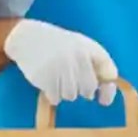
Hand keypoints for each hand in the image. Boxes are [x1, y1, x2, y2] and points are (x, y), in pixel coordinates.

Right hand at [3, 19, 117, 105]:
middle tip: (72, 80)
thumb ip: (98, 64)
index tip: (103, 99)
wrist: (28, 37)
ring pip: (72, 96)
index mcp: (90, 48)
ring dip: (66, 92)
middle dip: (83, 90)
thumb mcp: (82, 46)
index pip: (109, 73)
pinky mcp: (45, 77)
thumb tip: (108, 91)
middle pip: (89, 89)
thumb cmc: (60, 45)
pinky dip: (53, 94)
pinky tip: (48, 81)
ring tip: (58, 77)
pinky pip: (55, 98)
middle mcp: (78, 56)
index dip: (108, 89)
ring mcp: (61, 67)